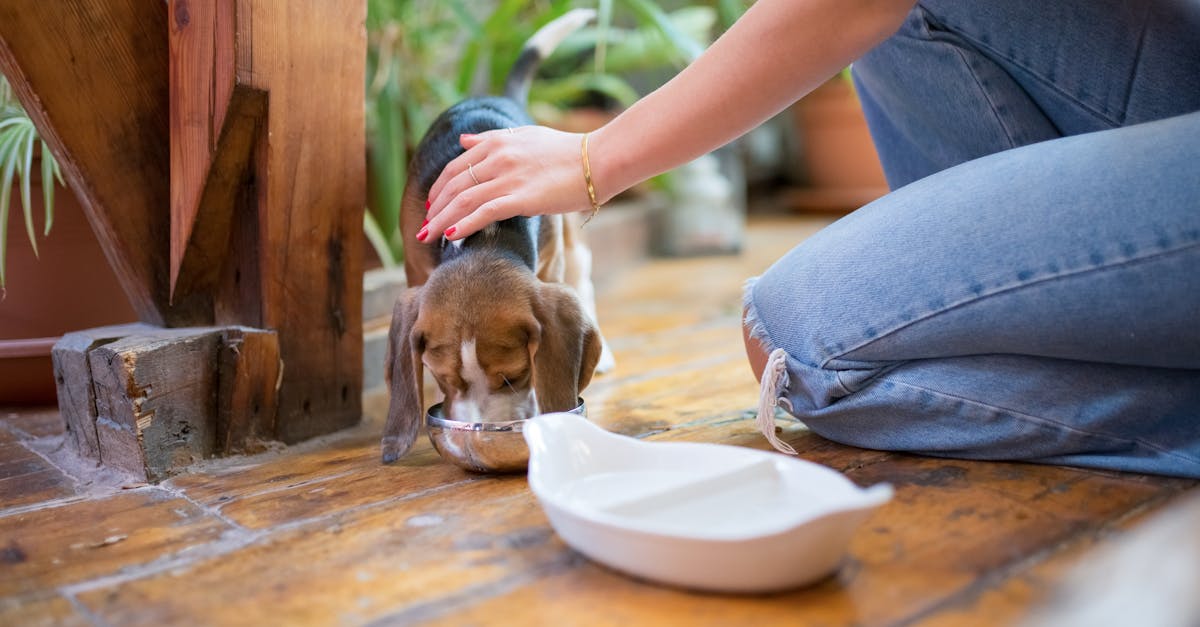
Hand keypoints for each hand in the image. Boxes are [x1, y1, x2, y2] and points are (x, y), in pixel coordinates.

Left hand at [423, 126, 594, 241]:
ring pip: (463, 200)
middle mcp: (497, 157)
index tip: (432, 206)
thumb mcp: (525, 135)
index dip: (439, 189)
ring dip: (442, 220)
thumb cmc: (566, 151)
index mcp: (496, 141)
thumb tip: (463, 141)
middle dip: (435, 208)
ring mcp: (508, 177)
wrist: (598, 160)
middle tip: (423, 227)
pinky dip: (464, 224)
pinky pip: (484, 212)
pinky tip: (451, 236)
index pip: (455, 167)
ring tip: (427, 237)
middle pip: (454, 185)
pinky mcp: (521, 197)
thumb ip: (492, 138)